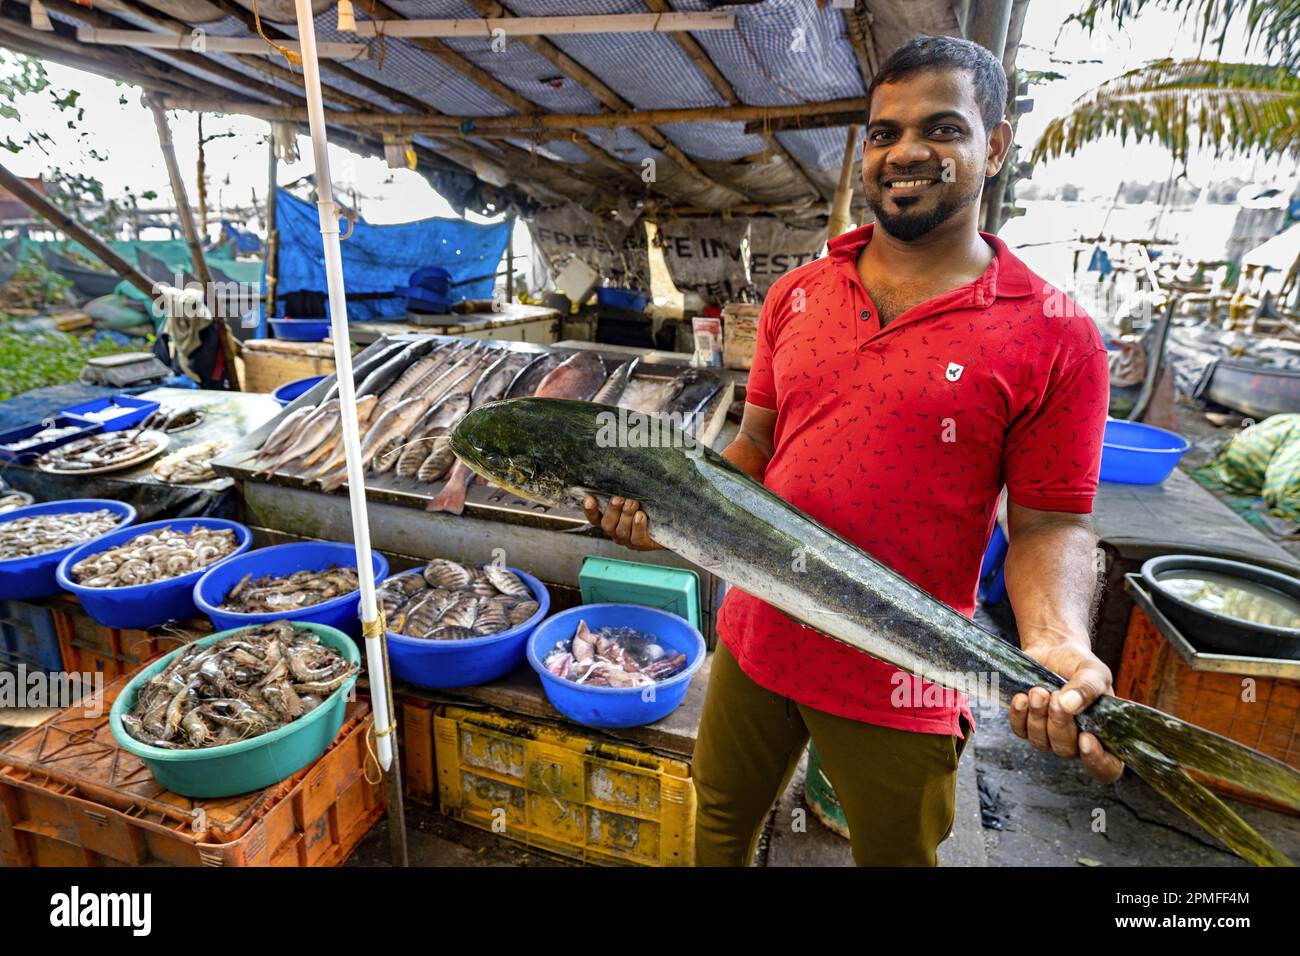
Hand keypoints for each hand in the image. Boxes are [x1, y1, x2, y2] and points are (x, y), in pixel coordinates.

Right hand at [582, 495, 661, 550]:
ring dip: (626, 516)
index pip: (595, 518)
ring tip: (633, 503)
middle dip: (612, 511)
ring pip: (621, 531)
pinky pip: (636, 538)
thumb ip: (625, 494)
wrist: (669, 523)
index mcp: (612, 521)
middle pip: (607, 525)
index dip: (590, 510)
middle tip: (619, 499)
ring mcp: (628, 541)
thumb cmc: (650, 509)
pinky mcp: (642, 545)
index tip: (589, 499)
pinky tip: (641, 516)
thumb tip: (619, 480)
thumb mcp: (635, 499)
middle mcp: (617, 532)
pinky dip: (637, 526)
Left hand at [1010, 641, 1124, 782]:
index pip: (1107, 767)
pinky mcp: (1027, 725)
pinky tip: (1021, 697)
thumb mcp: (1093, 671)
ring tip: (1038, 691)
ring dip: (1038, 717)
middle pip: (1066, 750)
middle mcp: (1077, 740)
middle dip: (1059, 723)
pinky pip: (1020, 731)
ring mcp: (1050, 735)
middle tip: (1055, 695)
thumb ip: (1087, 688)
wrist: (1053, 649)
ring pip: (1040, 742)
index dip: (1097, 761)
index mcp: (1103, 734)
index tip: (1086, 739)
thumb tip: (1069, 705)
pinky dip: (1019, 716)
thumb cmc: (1079, 664)